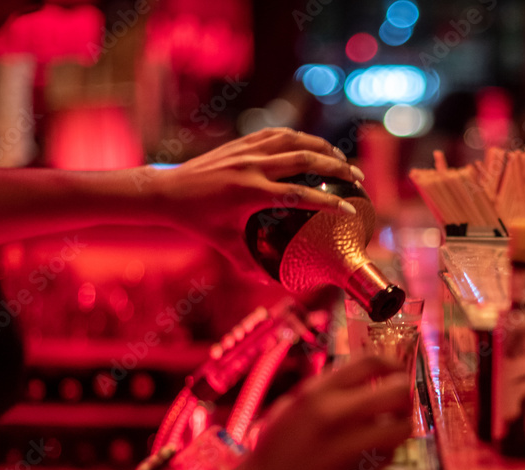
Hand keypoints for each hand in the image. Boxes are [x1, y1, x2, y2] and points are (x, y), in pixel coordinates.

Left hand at [153, 127, 364, 275]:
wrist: (166, 192)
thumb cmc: (195, 222)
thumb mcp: (224, 246)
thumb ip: (250, 263)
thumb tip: (273, 280)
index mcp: (250, 193)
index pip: (300, 195)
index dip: (328, 202)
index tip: (350, 209)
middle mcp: (252, 167)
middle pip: (305, 160)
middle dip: (336, 166)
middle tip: (357, 178)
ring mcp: (246, 151)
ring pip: (294, 141)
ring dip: (322, 147)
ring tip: (341, 158)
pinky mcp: (241, 144)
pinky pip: (277, 134)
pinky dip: (299, 138)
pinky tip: (311, 145)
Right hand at [214, 356, 412, 469]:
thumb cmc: (275, 446)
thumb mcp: (292, 405)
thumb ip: (326, 390)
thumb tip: (367, 378)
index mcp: (316, 392)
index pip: (371, 362)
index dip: (392, 364)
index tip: (395, 372)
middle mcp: (333, 414)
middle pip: (396, 390)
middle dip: (405, 395)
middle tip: (399, 403)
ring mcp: (346, 446)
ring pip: (400, 427)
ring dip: (401, 426)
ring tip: (390, 428)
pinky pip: (387, 456)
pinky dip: (385, 452)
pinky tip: (370, 453)